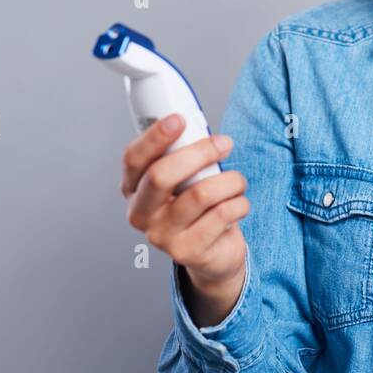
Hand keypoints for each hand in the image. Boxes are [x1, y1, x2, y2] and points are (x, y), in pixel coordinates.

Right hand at [120, 114, 249, 326]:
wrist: (213, 252)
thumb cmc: (199, 206)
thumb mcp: (186, 177)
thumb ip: (184, 154)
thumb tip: (198, 126)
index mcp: (133, 189)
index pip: (133, 159)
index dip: (154, 137)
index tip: (179, 119)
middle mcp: (140, 214)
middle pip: (161, 176)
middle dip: (199, 153)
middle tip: (224, 143)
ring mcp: (161, 237)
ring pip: (200, 194)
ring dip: (230, 181)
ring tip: (237, 181)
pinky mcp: (187, 252)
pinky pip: (221, 215)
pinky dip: (239, 203)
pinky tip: (239, 204)